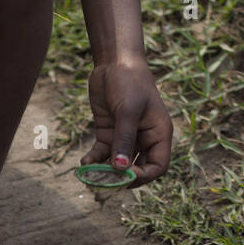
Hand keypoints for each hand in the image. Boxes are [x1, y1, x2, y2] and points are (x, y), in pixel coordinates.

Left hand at [81, 58, 171, 187]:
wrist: (115, 62)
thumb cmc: (129, 83)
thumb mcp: (127, 111)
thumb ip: (123, 140)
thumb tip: (119, 169)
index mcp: (159, 134)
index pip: (158, 166)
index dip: (143, 177)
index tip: (124, 178)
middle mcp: (145, 138)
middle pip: (137, 168)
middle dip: (121, 178)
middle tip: (103, 182)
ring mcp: (126, 136)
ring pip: (118, 163)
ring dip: (104, 172)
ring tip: (89, 176)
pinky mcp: (109, 132)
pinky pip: (104, 153)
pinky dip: (95, 160)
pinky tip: (84, 163)